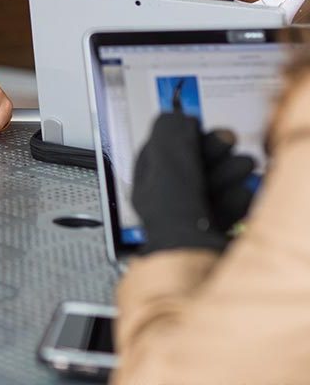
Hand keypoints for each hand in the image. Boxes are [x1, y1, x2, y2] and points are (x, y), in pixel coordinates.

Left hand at [132, 113, 255, 253]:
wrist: (200, 272)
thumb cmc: (177, 224)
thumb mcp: (168, 168)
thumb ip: (170, 138)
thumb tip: (172, 116)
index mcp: (144, 187)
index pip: (158, 153)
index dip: (177, 134)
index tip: (195, 121)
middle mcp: (165, 207)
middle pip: (188, 168)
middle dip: (211, 151)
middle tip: (227, 138)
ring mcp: (190, 224)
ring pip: (211, 188)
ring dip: (229, 171)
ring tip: (244, 164)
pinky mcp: (214, 239)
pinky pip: (227, 212)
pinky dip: (238, 199)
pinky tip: (244, 193)